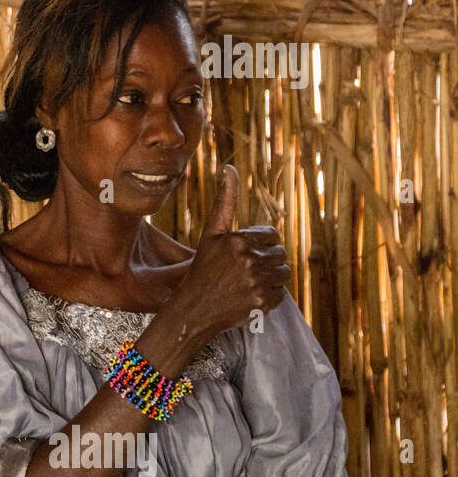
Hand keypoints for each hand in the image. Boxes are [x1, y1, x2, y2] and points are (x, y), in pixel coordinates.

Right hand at [161, 164, 291, 340]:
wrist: (193, 309)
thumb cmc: (202, 269)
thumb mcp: (211, 233)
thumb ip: (224, 200)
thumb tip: (230, 167)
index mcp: (238, 240)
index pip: (273, 235)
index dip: (262, 244)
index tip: (245, 254)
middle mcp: (248, 259)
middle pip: (281, 255)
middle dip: (267, 262)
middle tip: (245, 272)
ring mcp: (256, 281)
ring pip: (283, 274)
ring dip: (270, 279)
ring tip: (248, 284)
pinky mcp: (262, 301)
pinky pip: (281, 294)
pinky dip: (270, 297)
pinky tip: (250, 297)